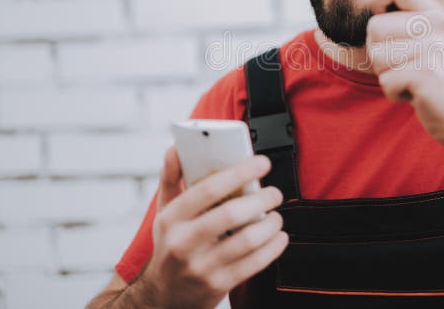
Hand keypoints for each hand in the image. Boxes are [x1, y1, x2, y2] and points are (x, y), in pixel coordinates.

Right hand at [139, 147, 287, 308]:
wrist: (165, 297)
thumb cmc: (171, 246)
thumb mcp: (165, 212)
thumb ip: (171, 178)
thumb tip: (175, 149)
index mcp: (171, 218)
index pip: (207, 189)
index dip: (239, 172)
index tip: (261, 163)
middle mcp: (183, 243)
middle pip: (230, 214)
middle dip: (261, 199)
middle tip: (274, 192)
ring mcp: (201, 266)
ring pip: (247, 240)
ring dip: (271, 224)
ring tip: (276, 216)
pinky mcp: (218, 285)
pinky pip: (254, 263)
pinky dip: (273, 247)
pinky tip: (278, 237)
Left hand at [360, 0, 443, 147]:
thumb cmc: (436, 80)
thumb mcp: (427, 41)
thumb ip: (403, 20)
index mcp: (436, 13)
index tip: (376, 14)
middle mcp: (438, 25)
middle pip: (374, 27)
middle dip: (379, 53)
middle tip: (405, 65)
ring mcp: (434, 49)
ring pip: (376, 56)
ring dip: (387, 75)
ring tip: (413, 79)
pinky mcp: (427, 74)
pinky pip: (386, 81)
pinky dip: (395, 93)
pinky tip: (417, 94)